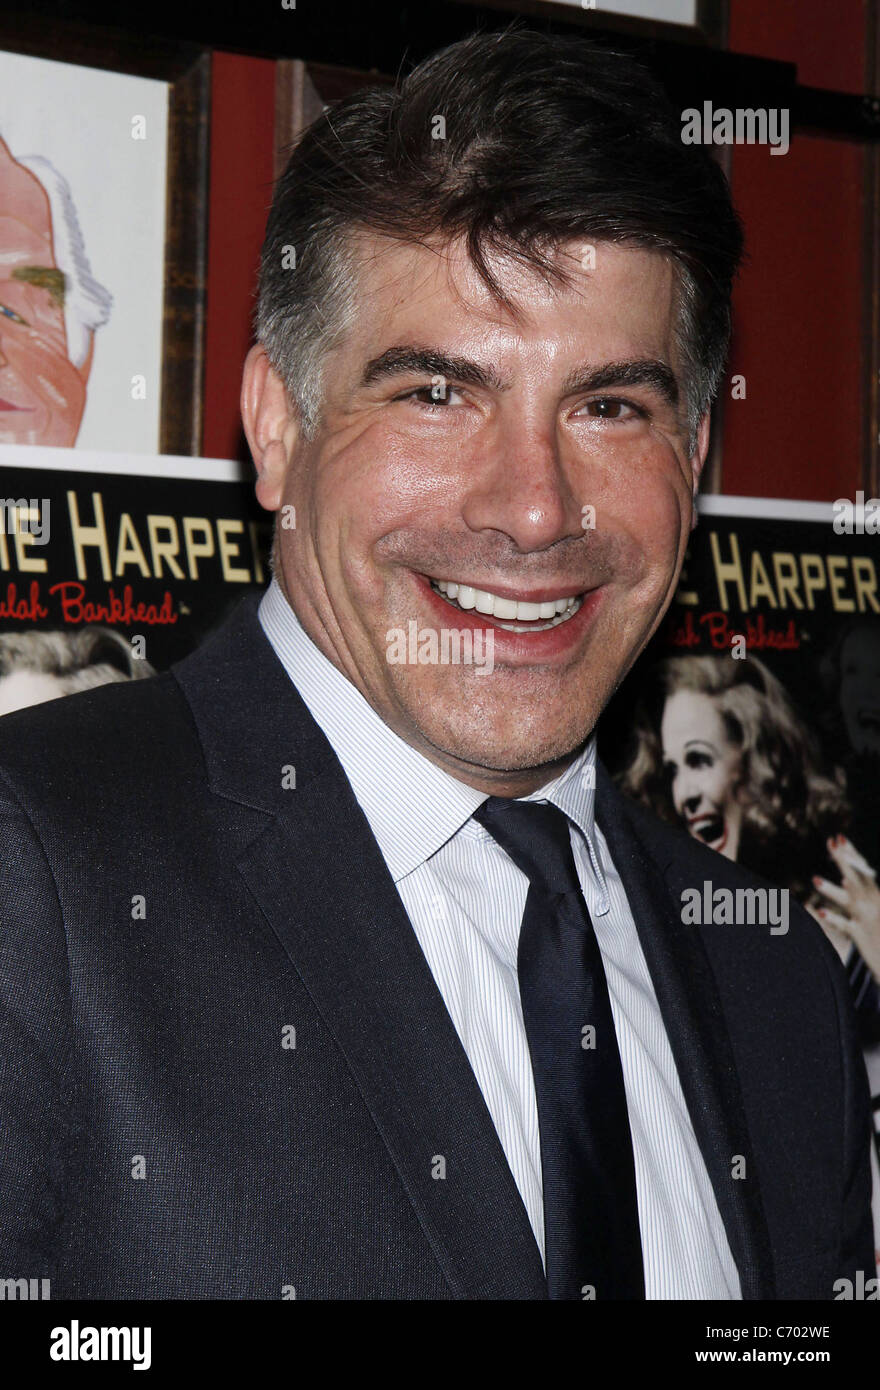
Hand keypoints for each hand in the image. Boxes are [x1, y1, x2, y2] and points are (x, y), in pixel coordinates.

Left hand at [812, 836, 879, 982]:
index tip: (839, 838)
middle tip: (831, 842)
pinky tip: (821, 912)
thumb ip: (867, 895)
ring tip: (815, 880)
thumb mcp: (877, 909)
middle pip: (855, 878)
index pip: (863, 871)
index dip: (851, 854)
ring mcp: (866, 920)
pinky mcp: (860, 936)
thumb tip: (847, 880)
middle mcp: (872, 905)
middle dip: (843, 860)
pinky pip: (845, 926)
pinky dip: (834, 919)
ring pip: (848, 901)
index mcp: (878, 896)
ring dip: (832, 891)